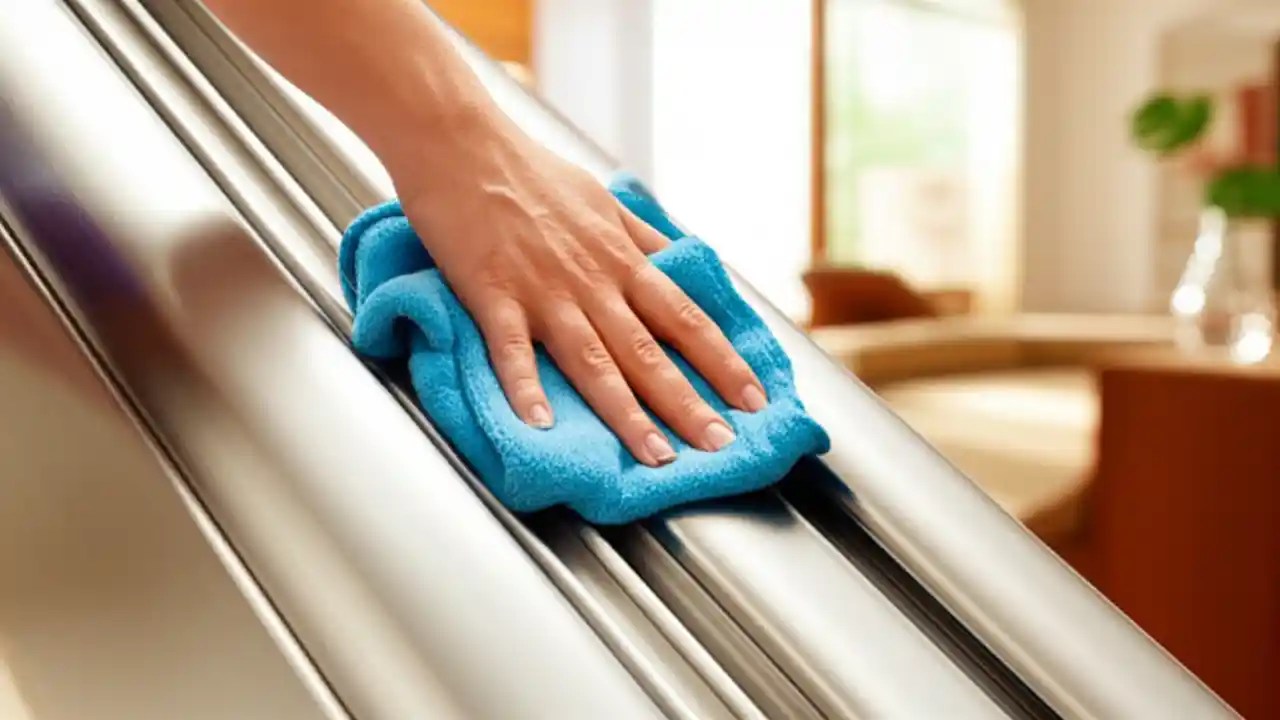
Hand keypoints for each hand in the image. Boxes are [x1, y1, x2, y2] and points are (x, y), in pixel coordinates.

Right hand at [391, 120, 766, 466]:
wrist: (463, 144)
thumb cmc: (532, 173)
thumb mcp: (604, 200)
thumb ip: (643, 239)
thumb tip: (681, 261)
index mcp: (621, 260)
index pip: (685, 318)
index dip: (722, 361)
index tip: (752, 399)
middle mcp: (592, 281)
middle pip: (649, 350)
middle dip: (688, 402)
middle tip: (720, 444)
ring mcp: (543, 291)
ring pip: (593, 360)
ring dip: (627, 412)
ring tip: (656, 455)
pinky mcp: (492, 295)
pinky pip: (511, 349)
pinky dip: (526, 388)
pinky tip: (540, 426)